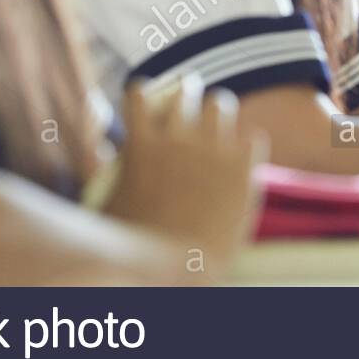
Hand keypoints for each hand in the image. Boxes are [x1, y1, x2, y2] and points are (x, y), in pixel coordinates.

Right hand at [105, 78, 266, 279]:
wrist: (176, 270)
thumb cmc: (133, 248)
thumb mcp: (106, 204)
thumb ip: (111, 172)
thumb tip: (110, 160)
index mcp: (140, 143)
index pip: (139, 91)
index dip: (143, 96)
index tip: (148, 107)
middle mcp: (177, 137)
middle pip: (186, 88)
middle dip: (187, 97)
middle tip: (190, 115)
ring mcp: (212, 149)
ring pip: (221, 103)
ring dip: (218, 116)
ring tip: (218, 132)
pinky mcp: (242, 168)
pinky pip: (252, 137)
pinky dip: (246, 148)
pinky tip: (242, 163)